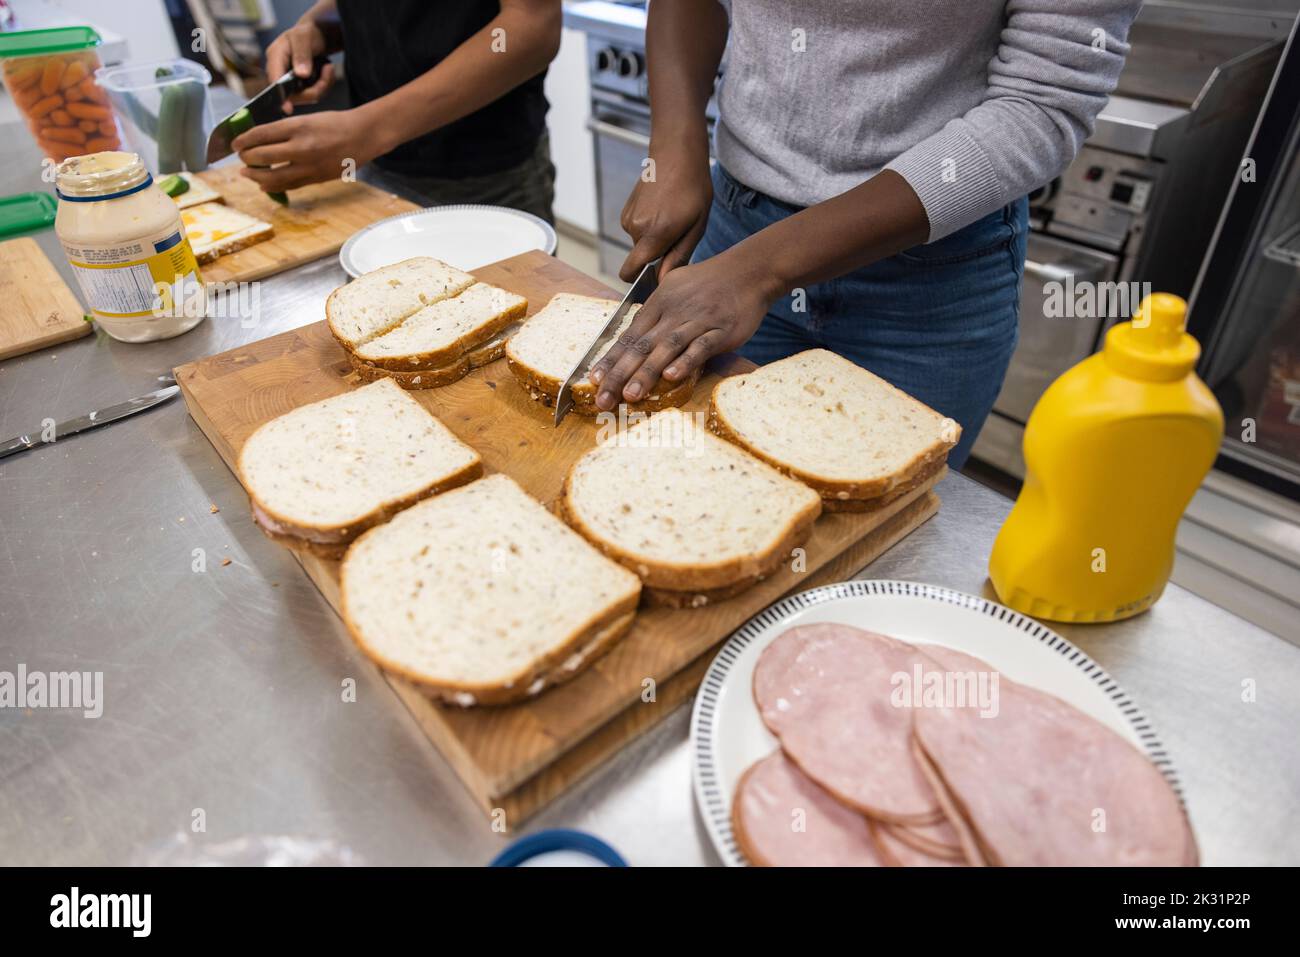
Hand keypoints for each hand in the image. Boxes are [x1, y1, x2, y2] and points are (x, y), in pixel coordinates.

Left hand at [232, 108, 384, 192]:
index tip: (235, 144)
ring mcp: (309, 166)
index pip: (260, 135)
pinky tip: (264, 184)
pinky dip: (273, 186)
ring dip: (256, 176)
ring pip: (273, 177)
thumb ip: (285, 130)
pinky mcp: (316, 178)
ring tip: (247, 173)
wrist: (364, 136)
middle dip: (246, 158)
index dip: (243, 141)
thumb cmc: (335, 123)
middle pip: (262, 156)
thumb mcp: (307, 118)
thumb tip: (260, 139)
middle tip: (242, 157)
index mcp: (298, 126)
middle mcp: (301, 147)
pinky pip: (289, 185)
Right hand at [264, 20, 334, 113]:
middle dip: (315, 87)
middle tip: (329, 70)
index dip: (281, 96)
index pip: (274, 81)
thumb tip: (301, 74)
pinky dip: (323, 85)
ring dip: (322, 85)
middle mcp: (278, 71)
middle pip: (293, 94)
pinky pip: (313, 95)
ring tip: (328, 68)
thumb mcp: (304, 38)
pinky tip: (327, 72)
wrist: (317, 34)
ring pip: (306, 96)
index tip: (287, 108)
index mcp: (275, 56)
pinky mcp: (299, 87)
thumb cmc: (308, 32)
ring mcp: (288, 81)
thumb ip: (302, 54)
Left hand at [590, 247, 780, 410]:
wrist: (749, 270)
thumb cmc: (710, 281)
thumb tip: (637, 329)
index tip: (593, 380)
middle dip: (619, 374)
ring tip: (630, 395)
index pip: (629, 336)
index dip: (610, 359)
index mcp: (658, 304)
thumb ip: (656, 310)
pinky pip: (701, 347)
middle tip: (603, 398)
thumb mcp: (675, 286)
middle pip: (641, 346)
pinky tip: (672, 377)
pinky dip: (686, 361)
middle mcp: (673, 313)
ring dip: (646, 372)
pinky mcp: (721, 330)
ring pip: (667, 348)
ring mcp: (697, 321)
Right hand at [619, 144, 711, 281]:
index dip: (640, 281)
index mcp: (654, 234)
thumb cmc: (693, 188)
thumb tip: (663, 281)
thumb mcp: (696, 226)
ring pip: (639, 244)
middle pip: (640, 259)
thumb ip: (678, 256)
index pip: (631, 271)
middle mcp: (635, 228)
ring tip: (673, 218)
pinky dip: (649, 227)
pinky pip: (637, 230)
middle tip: (678, 235)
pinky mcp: (626, 210)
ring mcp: (628, 218)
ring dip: (654, 239)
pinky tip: (663, 210)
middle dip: (656, 255)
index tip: (654, 279)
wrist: (676, 154)